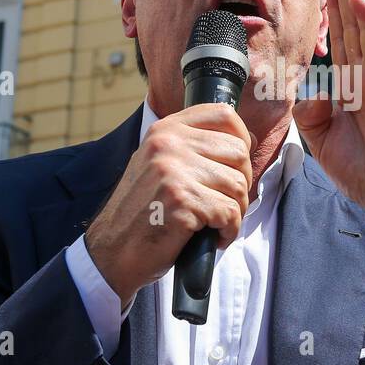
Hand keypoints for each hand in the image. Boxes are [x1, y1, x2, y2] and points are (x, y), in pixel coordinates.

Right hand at [83, 103, 252, 307]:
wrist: (113, 250)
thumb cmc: (145, 211)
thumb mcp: (162, 165)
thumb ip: (197, 147)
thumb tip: (251, 140)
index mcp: (166, 130)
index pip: (224, 115)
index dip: (242, 140)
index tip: (235, 165)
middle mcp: (168, 144)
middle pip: (239, 153)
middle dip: (240, 184)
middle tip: (224, 205)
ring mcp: (173, 172)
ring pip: (238, 185)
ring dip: (235, 211)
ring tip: (215, 223)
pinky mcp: (181, 201)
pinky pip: (230, 213)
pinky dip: (228, 231)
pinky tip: (214, 236)